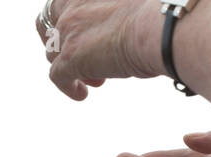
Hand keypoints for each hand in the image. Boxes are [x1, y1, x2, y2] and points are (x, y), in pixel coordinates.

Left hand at [35, 0, 163, 100]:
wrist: (163, 27)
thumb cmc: (158, 16)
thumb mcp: (130, 6)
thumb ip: (114, 16)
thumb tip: (117, 32)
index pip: (59, 4)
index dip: (62, 20)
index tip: (74, 34)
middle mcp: (73, 6)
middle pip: (47, 28)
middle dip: (58, 44)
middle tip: (74, 57)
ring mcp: (69, 32)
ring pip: (52, 54)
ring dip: (70, 67)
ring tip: (94, 78)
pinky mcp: (70, 57)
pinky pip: (57, 77)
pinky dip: (69, 87)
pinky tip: (82, 94)